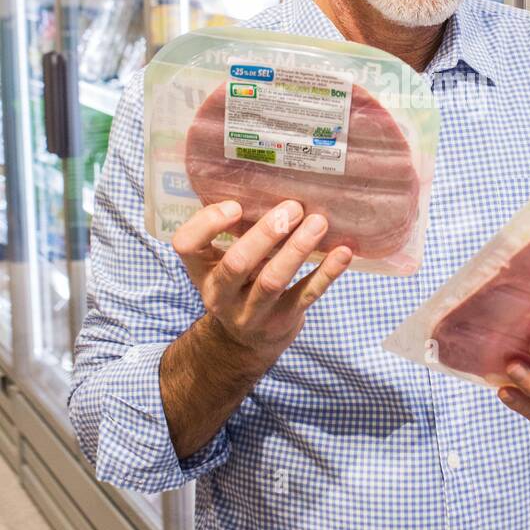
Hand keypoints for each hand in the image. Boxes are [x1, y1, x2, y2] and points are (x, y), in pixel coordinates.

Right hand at [171, 198, 352, 366]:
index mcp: (201, 270)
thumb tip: (270, 184)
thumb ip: (234, 233)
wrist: (243, 344)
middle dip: (265, 233)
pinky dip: (326, 273)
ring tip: (319, 223)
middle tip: (292, 208)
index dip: (208, 223)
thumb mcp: (221, 263)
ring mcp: (250, 313)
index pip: (186, 244)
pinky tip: (343, 253)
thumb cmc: (237, 285)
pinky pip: (305, 295)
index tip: (236, 206)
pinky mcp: (282, 322)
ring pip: (272, 280)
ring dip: (298, 249)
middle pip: (237, 263)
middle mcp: (219, 294)